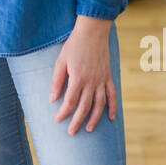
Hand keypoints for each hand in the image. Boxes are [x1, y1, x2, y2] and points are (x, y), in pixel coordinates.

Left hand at [50, 15, 117, 135]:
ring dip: (94, 119)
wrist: (92, 32)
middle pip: (84, 107)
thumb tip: (52, 99)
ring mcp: (101, 80)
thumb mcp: (60, 61)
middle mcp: (91, 82)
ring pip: (99, 104)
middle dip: (77, 121)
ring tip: (88, 129)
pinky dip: (113, 107)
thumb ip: (56, 81)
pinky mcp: (108, 77)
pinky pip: (112, 95)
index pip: (69, 102)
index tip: (57, 119)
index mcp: (77, 78)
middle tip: (71, 132)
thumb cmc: (74, 45)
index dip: (63, 113)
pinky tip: (111, 118)